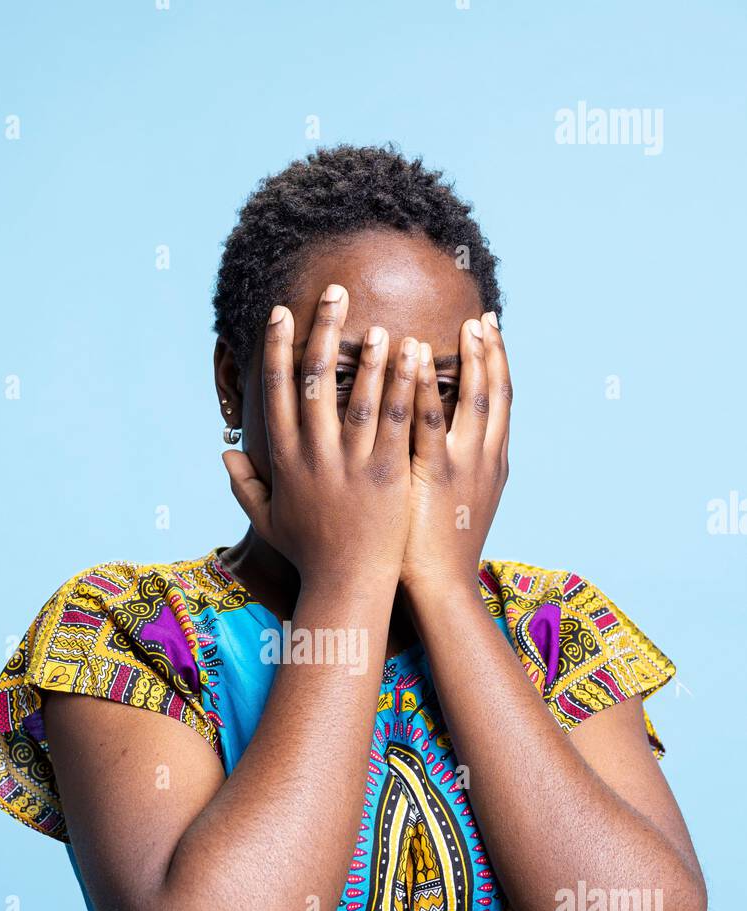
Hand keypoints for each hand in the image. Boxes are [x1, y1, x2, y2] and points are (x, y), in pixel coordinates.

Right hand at [222, 284, 419, 590]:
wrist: (347, 587)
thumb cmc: (311, 555)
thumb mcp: (268, 521)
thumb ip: (244, 485)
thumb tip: (224, 452)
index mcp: (286, 460)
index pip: (278, 391)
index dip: (278, 348)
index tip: (282, 314)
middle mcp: (314, 456)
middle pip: (313, 381)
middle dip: (321, 331)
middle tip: (333, 292)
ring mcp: (350, 464)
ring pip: (356, 396)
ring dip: (366, 354)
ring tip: (376, 321)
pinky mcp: (386, 474)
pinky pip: (395, 420)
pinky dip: (401, 384)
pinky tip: (412, 355)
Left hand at [401, 311, 510, 595]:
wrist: (440, 588)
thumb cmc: (439, 549)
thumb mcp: (459, 501)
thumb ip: (458, 466)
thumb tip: (450, 440)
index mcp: (493, 463)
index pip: (500, 402)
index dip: (498, 364)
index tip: (491, 330)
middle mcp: (485, 459)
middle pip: (495, 393)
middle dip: (492, 353)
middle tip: (483, 318)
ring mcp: (463, 466)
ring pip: (472, 400)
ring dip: (469, 360)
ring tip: (463, 327)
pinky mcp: (435, 475)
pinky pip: (429, 421)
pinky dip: (424, 386)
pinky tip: (414, 359)